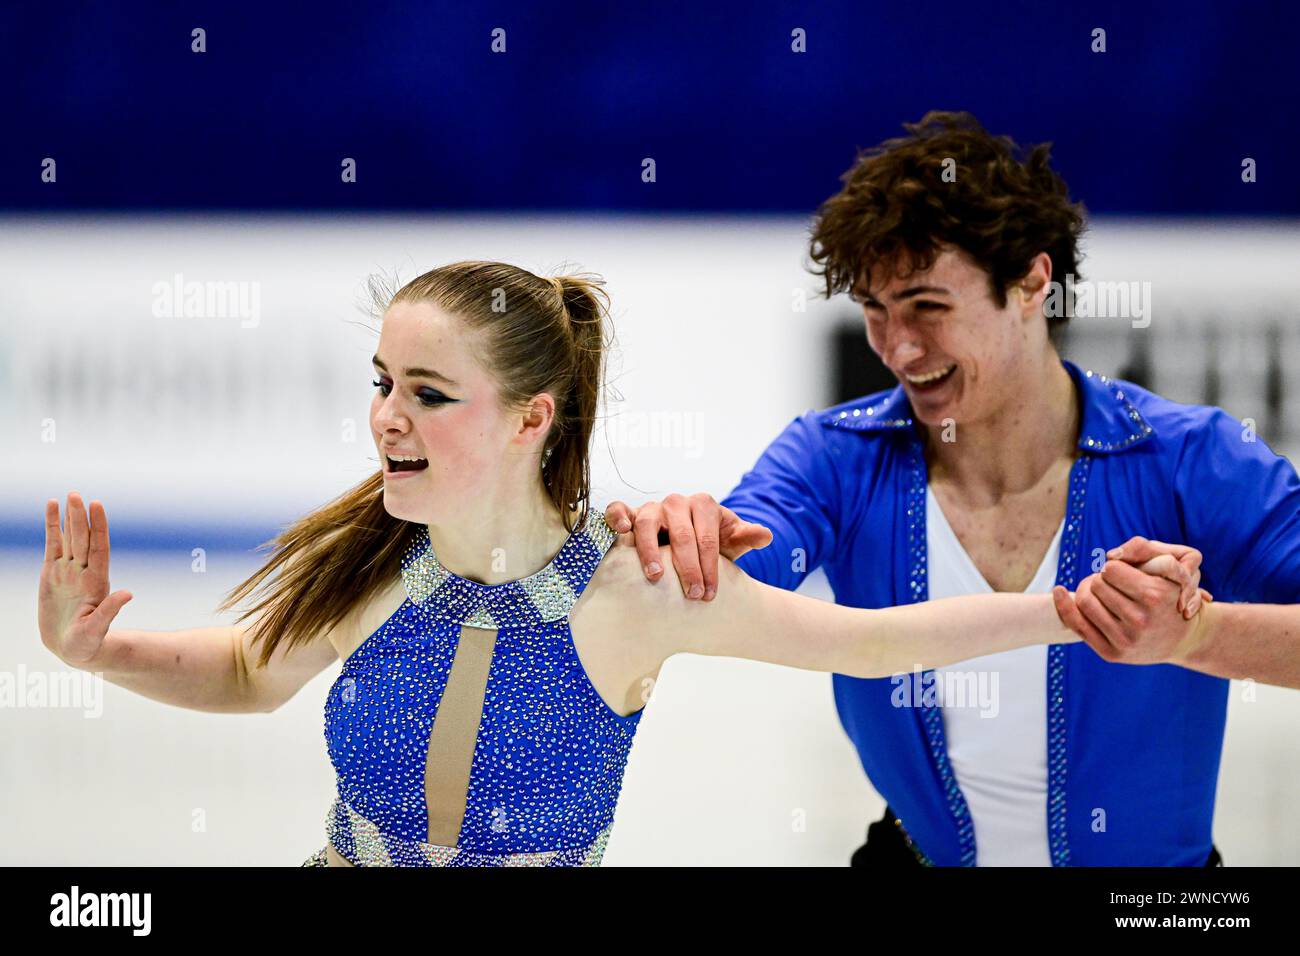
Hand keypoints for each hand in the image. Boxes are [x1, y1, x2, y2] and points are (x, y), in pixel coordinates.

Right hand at [39, 492, 132, 666]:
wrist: (72, 648)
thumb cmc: (88, 643)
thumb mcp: (97, 629)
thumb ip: (109, 611)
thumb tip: (128, 594)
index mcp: (97, 582)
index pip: (99, 548)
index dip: (98, 527)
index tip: (97, 506)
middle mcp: (84, 572)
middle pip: (83, 539)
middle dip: (80, 517)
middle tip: (76, 494)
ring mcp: (68, 571)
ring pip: (69, 539)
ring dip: (68, 518)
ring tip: (68, 496)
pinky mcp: (51, 574)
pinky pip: (52, 546)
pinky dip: (52, 528)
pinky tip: (51, 510)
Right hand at [604, 494, 772, 599]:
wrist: (689, 541)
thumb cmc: (709, 544)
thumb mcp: (730, 542)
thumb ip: (745, 537)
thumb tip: (765, 536)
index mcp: (704, 505)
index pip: (707, 538)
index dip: (710, 567)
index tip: (710, 593)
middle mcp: (677, 502)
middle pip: (682, 534)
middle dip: (688, 567)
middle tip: (692, 594)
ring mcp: (653, 507)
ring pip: (648, 523)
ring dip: (652, 550)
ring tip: (657, 576)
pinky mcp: (631, 514)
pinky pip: (619, 510)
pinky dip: (618, 517)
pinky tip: (622, 531)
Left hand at [1051, 544, 1214, 665]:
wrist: (1182, 641)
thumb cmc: (1171, 599)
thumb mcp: (1170, 572)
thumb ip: (1144, 553)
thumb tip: (1108, 556)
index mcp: (1154, 596)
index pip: (1110, 570)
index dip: (1112, 568)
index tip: (1117, 572)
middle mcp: (1139, 620)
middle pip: (1097, 585)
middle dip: (1099, 579)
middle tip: (1106, 582)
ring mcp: (1125, 640)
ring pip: (1085, 602)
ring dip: (1085, 591)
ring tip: (1095, 590)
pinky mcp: (1112, 654)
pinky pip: (1078, 625)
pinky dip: (1064, 606)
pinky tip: (1058, 591)